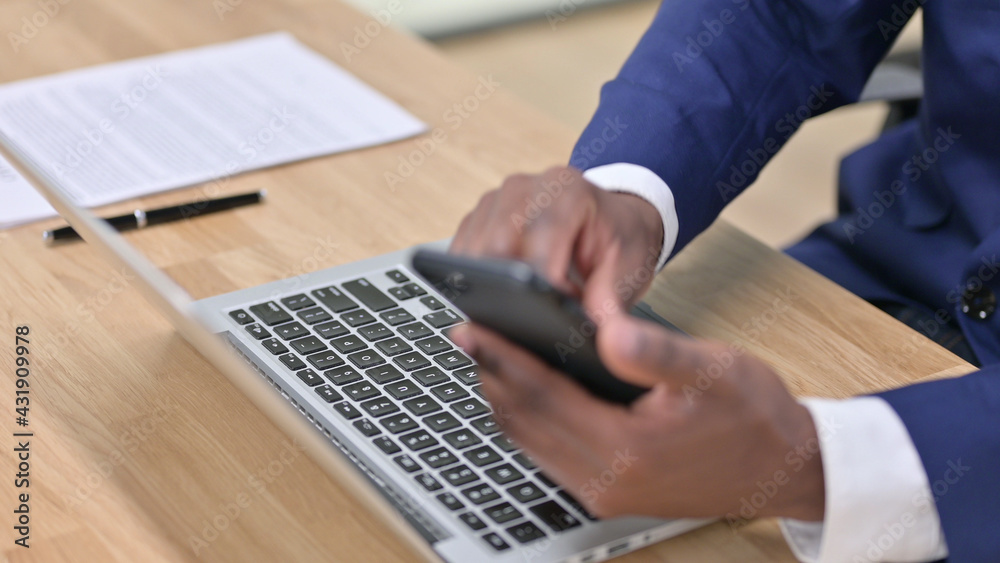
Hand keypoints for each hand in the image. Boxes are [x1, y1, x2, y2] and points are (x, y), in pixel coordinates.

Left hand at [449, 316, 825, 522]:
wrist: (784, 469)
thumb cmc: (754, 416)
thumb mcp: (715, 370)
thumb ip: (657, 353)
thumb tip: (609, 332)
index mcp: (626, 448)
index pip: (542, 396)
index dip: (502, 358)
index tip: (473, 327)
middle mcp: (606, 479)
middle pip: (524, 422)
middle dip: (492, 374)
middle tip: (468, 334)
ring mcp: (604, 492)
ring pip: (530, 441)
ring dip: (505, 397)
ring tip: (488, 355)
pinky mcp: (609, 493)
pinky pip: (548, 454)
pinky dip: (528, 419)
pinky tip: (526, 390)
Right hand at [450, 166, 663, 313]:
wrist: (611, 217)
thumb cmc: (620, 238)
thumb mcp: (630, 270)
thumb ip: (611, 304)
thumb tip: (595, 338)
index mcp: (567, 192)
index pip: (539, 247)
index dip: (542, 291)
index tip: (554, 321)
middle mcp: (525, 189)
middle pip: (495, 250)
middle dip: (509, 294)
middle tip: (533, 320)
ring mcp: (496, 201)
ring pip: (471, 255)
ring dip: (490, 289)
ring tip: (523, 306)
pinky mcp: (477, 218)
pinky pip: (461, 254)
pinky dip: (475, 282)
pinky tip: (501, 295)